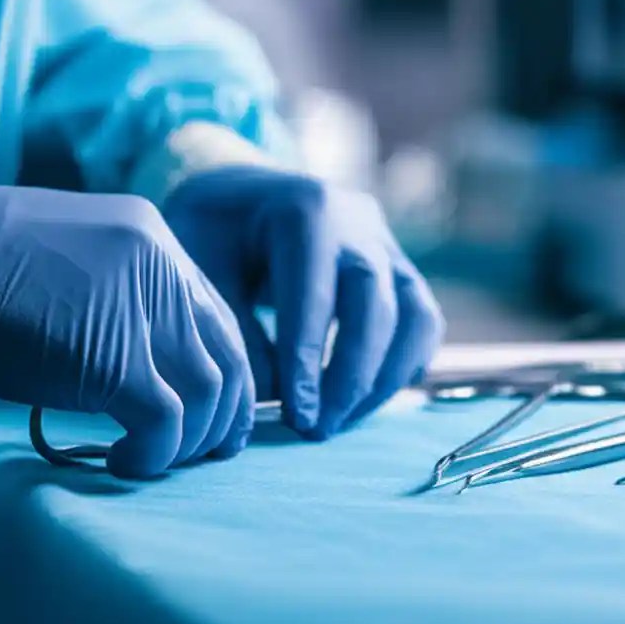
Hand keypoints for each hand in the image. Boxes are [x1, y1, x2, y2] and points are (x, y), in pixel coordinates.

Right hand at [0, 184, 253, 477]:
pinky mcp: (112, 359)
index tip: (209, 414)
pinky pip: (164, 422)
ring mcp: (141, 309)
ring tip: (152, 459)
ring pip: (208, 392)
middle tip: (206, 454)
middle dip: (226, 416)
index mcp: (152, 239)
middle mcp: (162, 265)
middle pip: (229, 356)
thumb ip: (117, 296)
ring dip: (188, 441)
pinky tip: (122, 462)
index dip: (222, 373)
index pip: (216, 315)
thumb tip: (138, 359)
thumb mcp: (65, 261)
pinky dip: (152, 455)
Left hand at [163, 168, 444, 438]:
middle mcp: (358, 221)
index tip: (296, 416)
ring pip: (413, 316)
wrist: (242, 195)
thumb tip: (272, 398)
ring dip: (382, 378)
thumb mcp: (202, 268)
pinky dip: (402, 365)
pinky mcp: (401, 270)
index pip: (315, 295)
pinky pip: (423, 322)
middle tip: (317, 429)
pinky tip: (362, 399)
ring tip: (339, 421)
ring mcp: (387, 244)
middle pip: (375, 305)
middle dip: (350, 377)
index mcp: (304, 209)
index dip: (308, 362)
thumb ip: (235, 330)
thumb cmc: (213, 231)